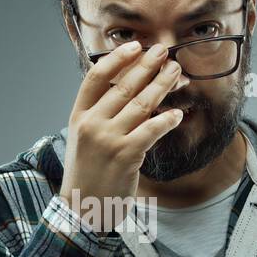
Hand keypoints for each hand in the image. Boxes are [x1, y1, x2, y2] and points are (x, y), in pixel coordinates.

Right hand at [59, 41, 190, 212]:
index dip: (117, 59)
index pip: (96, 77)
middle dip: (147, 66)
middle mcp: (91, 124)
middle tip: (165, 53)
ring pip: (141, 104)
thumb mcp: (84, 139)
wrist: (81, 209)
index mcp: (78, 116)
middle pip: (123, 86)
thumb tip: (128, 88)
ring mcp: (108, 139)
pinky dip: (166, 120)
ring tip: (176, 74)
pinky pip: (152, 130)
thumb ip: (100, 114)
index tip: (136, 46)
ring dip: (162, 86)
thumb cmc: (88, 173)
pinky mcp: (126, 155)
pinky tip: (178, 114)